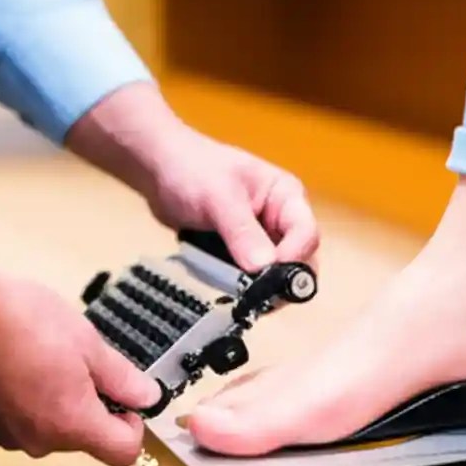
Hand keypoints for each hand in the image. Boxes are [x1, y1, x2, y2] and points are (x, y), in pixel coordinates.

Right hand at [0, 253, 161, 465]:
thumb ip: (122, 378)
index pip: (122, 452)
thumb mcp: (87, 342)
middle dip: (92, 405)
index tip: (123, 394)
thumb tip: (148, 399)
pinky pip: (20, 421)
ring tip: (42, 356)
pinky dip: (26, 401)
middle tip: (78, 361)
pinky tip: (15, 364)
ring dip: (57, 401)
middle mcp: (39, 442)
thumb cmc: (26, 322)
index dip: (132, 425)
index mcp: (72, 425)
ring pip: (50, 428)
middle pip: (84, 438)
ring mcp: (6, 436)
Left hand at [67, 83, 320, 271]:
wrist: (159, 169)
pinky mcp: (242, 254)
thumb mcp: (219, 197)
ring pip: (278, 275)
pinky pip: (252, 279)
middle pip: (300, 261)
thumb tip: (264, 267)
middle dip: (281, 281)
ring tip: (239, 296)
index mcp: (286, 197)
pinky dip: (244, 289)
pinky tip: (228, 293)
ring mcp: (262, 239)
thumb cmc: (191, 169)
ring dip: (262, 289)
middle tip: (256, 296)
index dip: (293, 259)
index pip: (306, 234)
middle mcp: (280, 220)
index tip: (267, 276)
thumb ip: (242, 232)